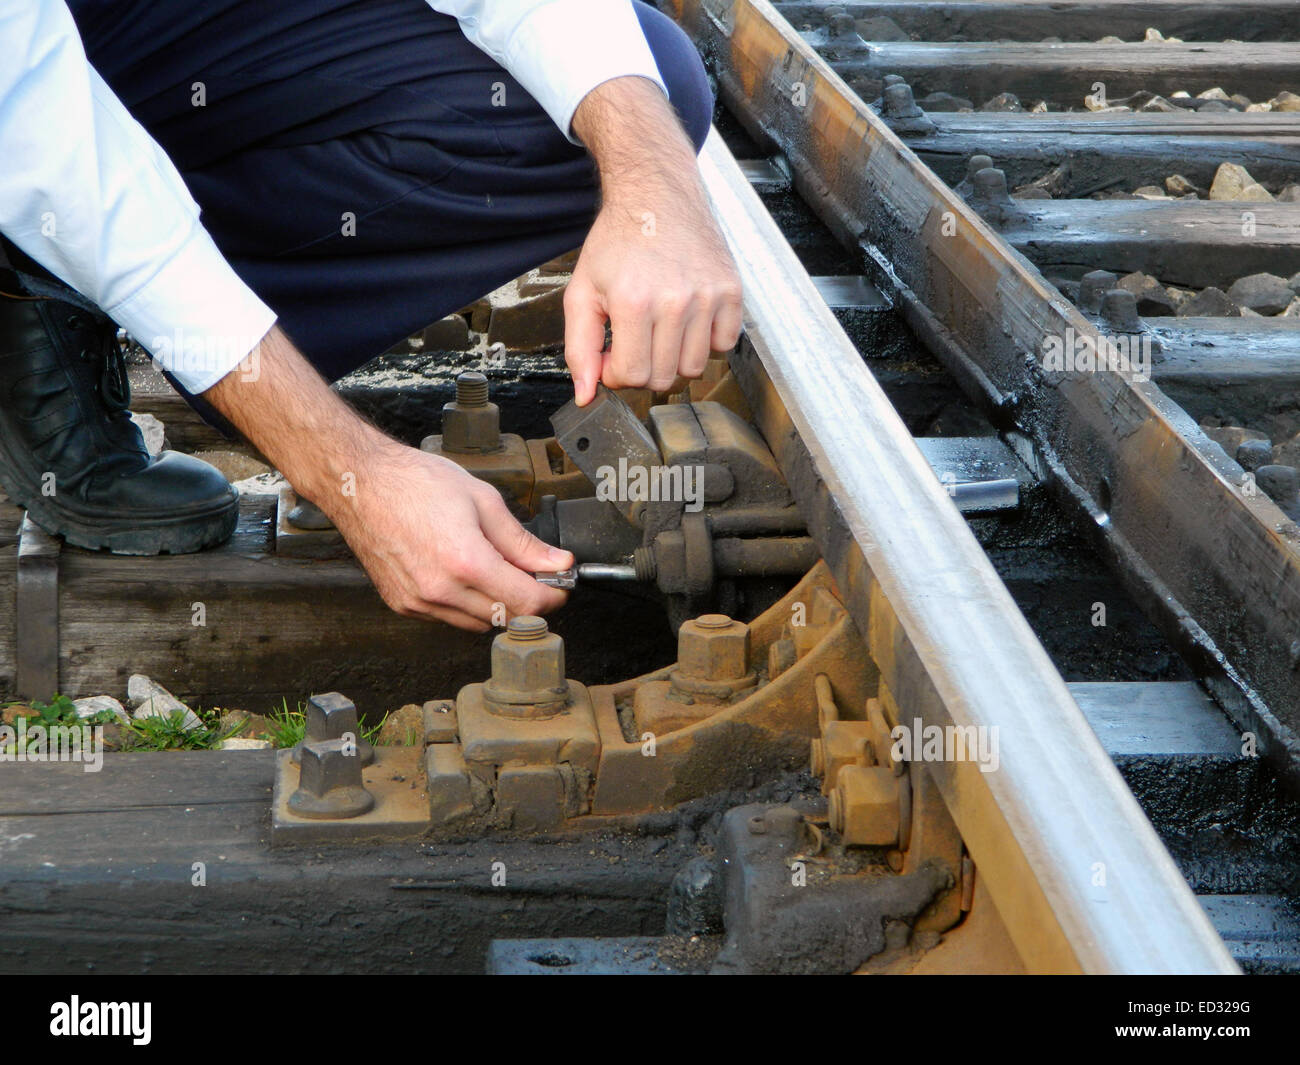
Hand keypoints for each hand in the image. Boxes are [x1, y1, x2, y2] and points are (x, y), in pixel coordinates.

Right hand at [203, 326, 572, 630]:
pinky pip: (449, 617)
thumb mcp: (483, 501)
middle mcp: (440, 590)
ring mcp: (419, 602)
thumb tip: (558, 562)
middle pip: (505, 618)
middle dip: (529, 601)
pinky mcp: (403, 605)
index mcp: (465, 561)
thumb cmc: (414, 482)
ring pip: (478, 624)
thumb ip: (524, 541)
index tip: (561, 584)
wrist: (360, 483)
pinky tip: (467, 576)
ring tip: (499, 570)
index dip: (553, 596)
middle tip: (538, 577)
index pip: (527, 602)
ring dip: (498, 605)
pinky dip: (468, 604)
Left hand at [565, 78, 742, 404]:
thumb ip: (580, 348)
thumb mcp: (582, 291)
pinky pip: (723, 346)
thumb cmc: (618, 240)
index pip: (632, 377)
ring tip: (661, 328)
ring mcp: (708, 297)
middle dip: (644, 368)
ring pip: (694, 368)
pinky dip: (705, 341)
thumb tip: (586, 395)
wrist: (656, 194)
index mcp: (634, 303)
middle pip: (664, 379)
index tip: (613, 354)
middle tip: (635, 340)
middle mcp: (676, 302)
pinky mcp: (731, 292)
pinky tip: (687, 319)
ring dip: (674, 357)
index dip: (616, 373)